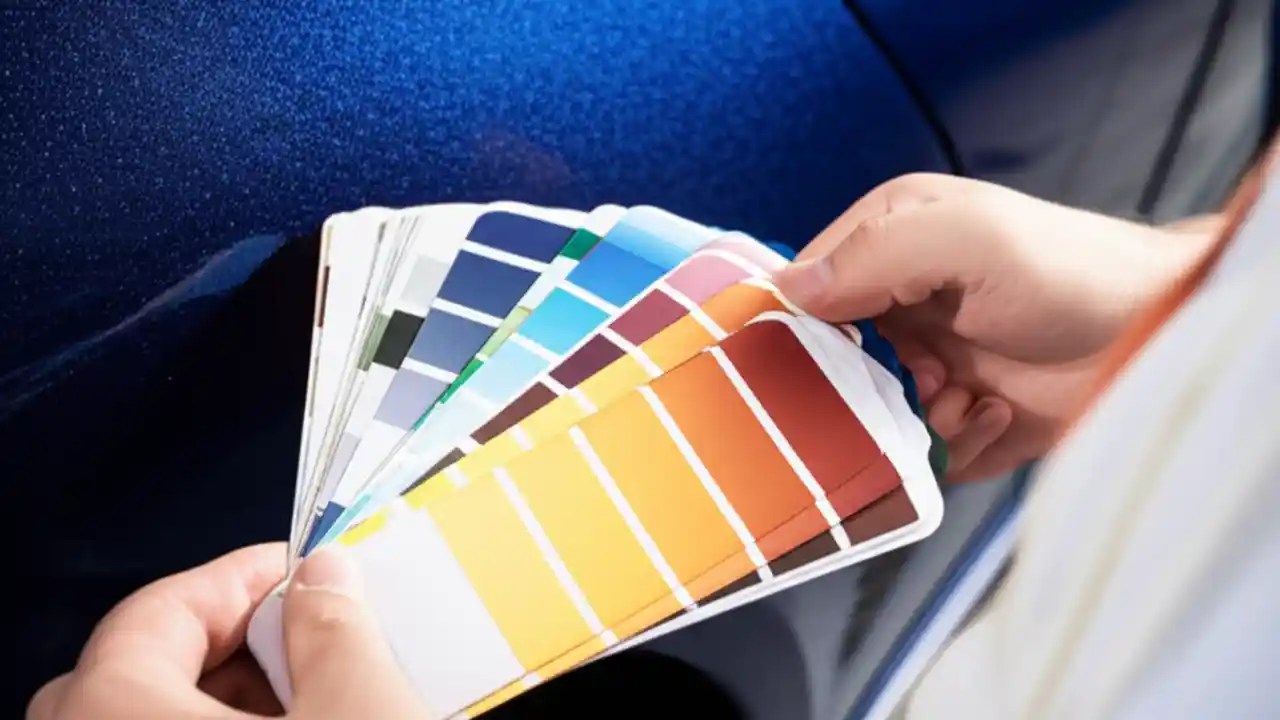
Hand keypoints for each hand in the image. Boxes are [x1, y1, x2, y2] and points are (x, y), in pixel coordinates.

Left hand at [27, 544, 427, 718]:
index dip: (243, 575)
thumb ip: (337, 627)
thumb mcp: (358, 710)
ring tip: (312, 696)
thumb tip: (325, 579)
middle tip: (301, 632)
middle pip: (139, 670)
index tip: (299, 566)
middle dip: (228, 641)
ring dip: (226, 698)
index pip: (163, 608)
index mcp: (117, 712)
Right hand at [776, 173, 1216, 480]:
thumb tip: (790, 290)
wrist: (1161, 335)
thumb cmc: (1073, 271)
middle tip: (920, 376)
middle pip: (822, 364)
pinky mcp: (953, 418)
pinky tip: (993, 411)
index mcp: (884, 242)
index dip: (799, 327)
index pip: (799, 289)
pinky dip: (953, 443)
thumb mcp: (968, 239)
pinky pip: (916, 452)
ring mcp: (921, 363)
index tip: (831, 355)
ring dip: (915, 417)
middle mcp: (894, 302)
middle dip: (863, 385)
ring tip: (966, 393)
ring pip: (867, 417)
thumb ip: (875, 254)